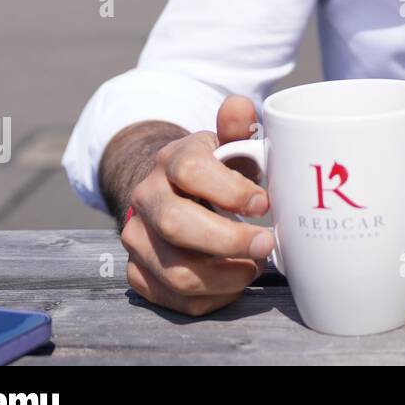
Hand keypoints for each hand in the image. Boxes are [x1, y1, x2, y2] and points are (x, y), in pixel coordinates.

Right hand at [121, 94, 271, 316]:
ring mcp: (137, 238)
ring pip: (176, 271)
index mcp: (171, 160)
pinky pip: (174, 298)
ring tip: (255, 266)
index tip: (264, 203)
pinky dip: (212, 296)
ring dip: (225, 276)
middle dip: (229, 241)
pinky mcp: (138, 272)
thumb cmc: (213, 170)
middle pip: (177, 226)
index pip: (192, 172)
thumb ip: (237, 126)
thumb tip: (239, 106)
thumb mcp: (226, 144)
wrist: (169, 193)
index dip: (231, 190)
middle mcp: (146, 198)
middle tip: (267, 245)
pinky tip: (235, 281)